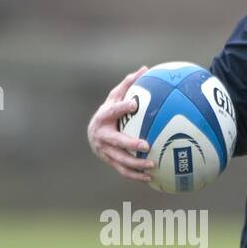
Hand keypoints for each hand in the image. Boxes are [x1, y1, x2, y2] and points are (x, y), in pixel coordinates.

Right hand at [87, 66, 155, 182]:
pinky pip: (123, 171)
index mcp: (104, 116)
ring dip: (136, 164)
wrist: (93, 133)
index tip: (134, 104)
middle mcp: (102, 135)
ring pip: (120, 159)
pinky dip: (136, 176)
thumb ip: (128, 85)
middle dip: (129, 143)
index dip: (122, 107)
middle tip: (146, 145)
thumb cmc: (110, 112)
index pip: (113, 110)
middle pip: (115, 140)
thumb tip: (145, 68)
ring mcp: (105, 150)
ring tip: (153, 165)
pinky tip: (151, 179)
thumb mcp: (115, 97)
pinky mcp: (110, 161)